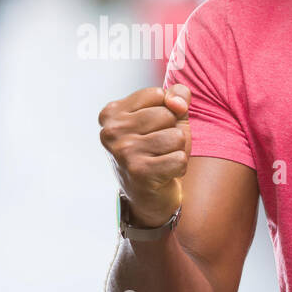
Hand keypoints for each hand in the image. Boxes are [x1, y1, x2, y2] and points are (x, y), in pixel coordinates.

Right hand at [98, 84, 191, 226]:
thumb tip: (178, 103)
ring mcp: (123, 151)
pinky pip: (180, 159)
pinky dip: (179, 167)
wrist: (148, 196)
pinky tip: (164, 173)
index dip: (167, 112)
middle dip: (172, 131)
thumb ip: (177, 96)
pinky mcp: (139, 172)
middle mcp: (112, 131)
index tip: (153, 129)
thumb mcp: (169, 116)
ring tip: (161, 160)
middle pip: (167, 114)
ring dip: (177, 150)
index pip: (158, 94)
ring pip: (176, 136)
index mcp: (112, 113)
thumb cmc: (158, 150)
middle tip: (158, 149)